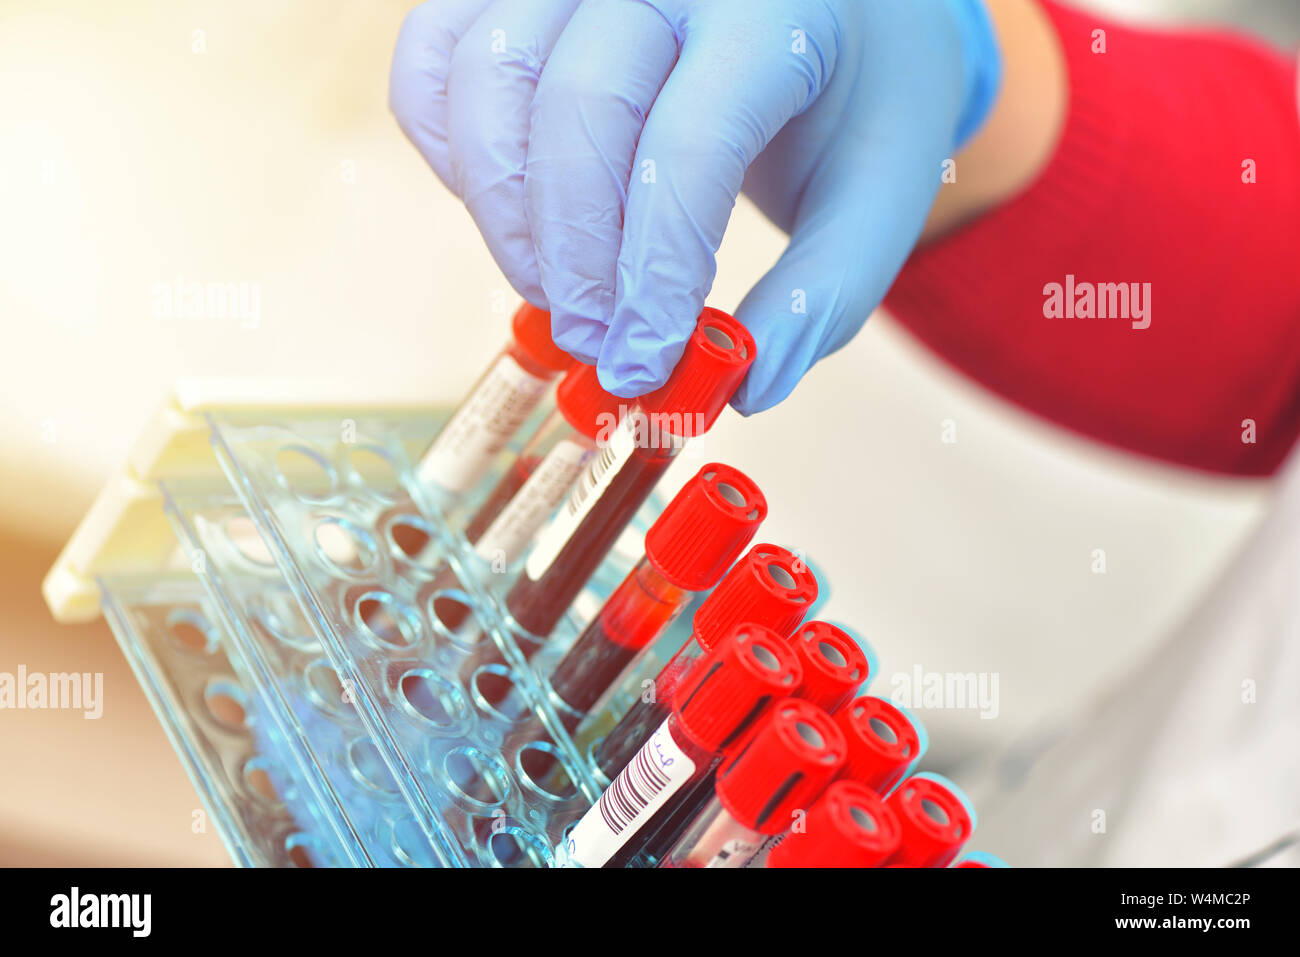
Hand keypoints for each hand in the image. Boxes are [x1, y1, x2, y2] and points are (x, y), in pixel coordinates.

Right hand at [390, 0, 1000, 412]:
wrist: (826, 1)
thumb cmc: (852, 92)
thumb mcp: (878, 187)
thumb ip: (825, 290)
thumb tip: (746, 385)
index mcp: (772, 7)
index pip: (691, 143)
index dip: (655, 269)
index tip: (642, 363)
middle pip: (577, 107)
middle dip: (576, 254)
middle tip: (596, 343)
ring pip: (487, 78)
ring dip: (505, 212)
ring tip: (555, 291)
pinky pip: (435, 55)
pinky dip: (449, 146)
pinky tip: (506, 210)